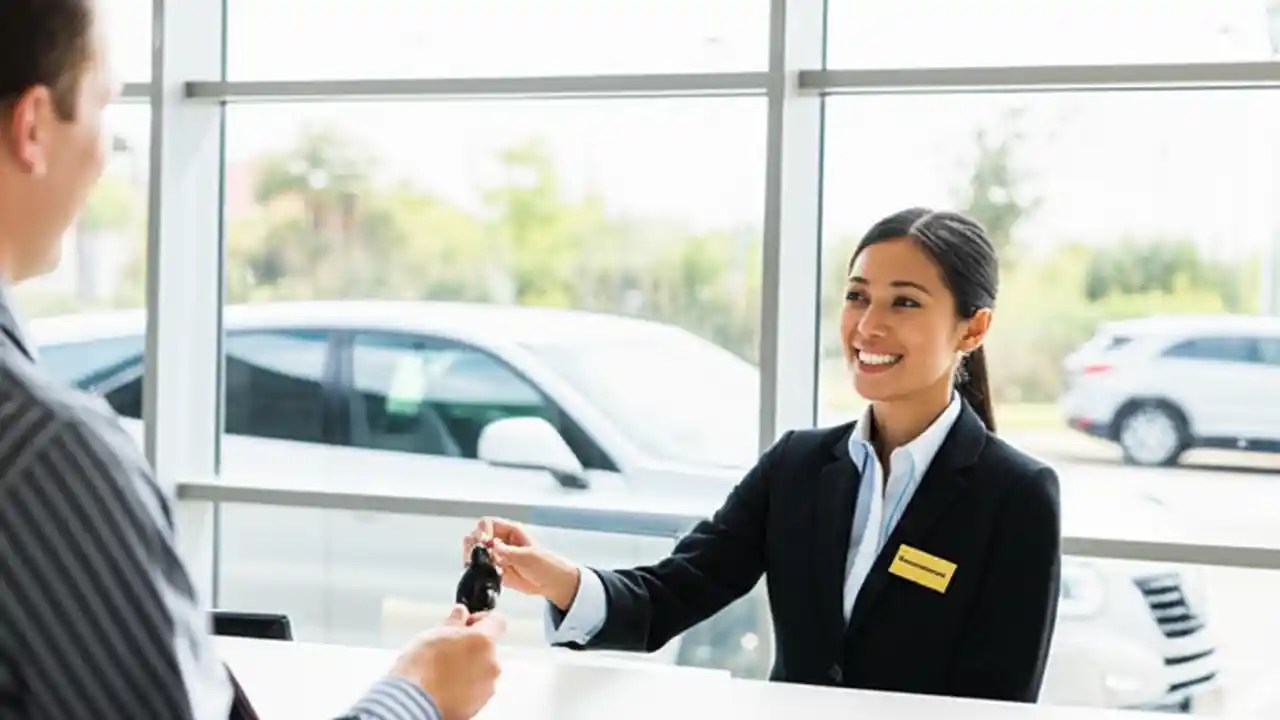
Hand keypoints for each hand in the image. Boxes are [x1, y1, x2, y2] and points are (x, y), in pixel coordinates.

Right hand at [391, 605, 504, 719]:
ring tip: (442, 671)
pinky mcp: (479, 704)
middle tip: (447, 649)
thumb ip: (454, 621)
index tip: (466, 623)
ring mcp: (487, 686)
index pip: (496, 620)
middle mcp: (491, 664)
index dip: (480, 619)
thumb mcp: (433, 634)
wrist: (412, 704)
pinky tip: (444, 685)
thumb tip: (460, 613)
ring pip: (482, 669)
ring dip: (467, 667)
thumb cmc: (420, 670)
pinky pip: (476, 688)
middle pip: (487, 647)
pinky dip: (465, 685)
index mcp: (483, 641)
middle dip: (470, 646)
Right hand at [463, 517, 581, 610]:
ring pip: (477, 552)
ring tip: (476, 566)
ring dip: (474, 558)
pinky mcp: (497, 570)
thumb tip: (490, 545)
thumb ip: (508, 551)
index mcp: (511, 531)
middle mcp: (502, 541)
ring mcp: (498, 556)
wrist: (552, 583)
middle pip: (478, 536)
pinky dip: (478, 570)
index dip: (482, 531)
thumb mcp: (528, 556)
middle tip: (474, 556)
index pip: (488, 523)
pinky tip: (481, 575)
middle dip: (474, 545)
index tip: (483, 544)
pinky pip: (482, 567)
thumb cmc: (545, 564)